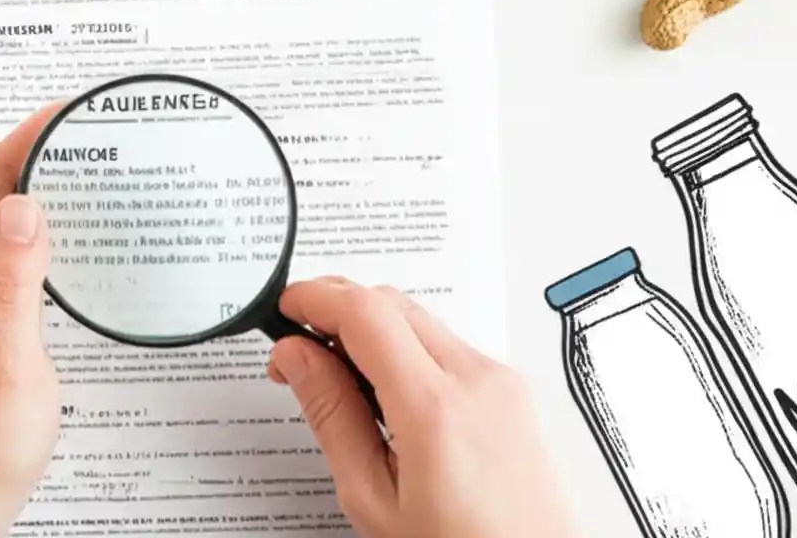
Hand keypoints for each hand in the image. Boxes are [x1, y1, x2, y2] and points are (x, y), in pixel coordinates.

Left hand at [0, 105, 62, 537]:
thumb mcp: (7, 363)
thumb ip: (15, 281)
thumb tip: (25, 204)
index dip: (33, 137)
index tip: (73, 110)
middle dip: (47, 155)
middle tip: (101, 132)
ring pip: (9, 224)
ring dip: (49, 193)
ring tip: (98, 171)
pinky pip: (14, 257)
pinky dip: (49, 237)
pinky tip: (78, 242)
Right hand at [267, 278, 575, 537]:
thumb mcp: (374, 498)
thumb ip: (332, 416)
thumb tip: (297, 357)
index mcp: (437, 409)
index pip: (365, 313)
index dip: (316, 298)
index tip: (285, 308)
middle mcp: (477, 380)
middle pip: (392, 303)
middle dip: (335, 307)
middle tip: (297, 347)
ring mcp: (501, 382)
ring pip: (419, 319)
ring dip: (370, 327)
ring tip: (334, 375)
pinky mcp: (511, 390)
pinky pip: (446, 345)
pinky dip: (404, 348)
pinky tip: (381, 388)